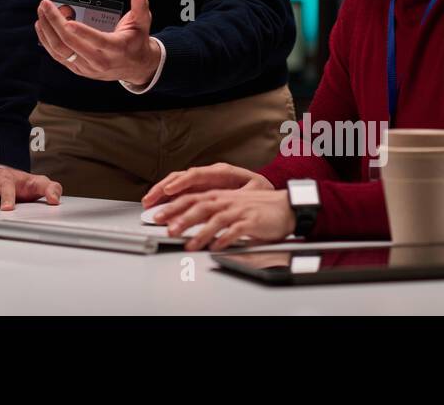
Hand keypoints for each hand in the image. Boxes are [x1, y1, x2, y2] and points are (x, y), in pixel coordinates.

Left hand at [35, 0, 158, 84]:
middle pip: (72, 44)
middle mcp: (100, 61)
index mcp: (116, 48)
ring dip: (48, 32)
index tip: (68, 21)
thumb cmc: (137, 40)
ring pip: (61, 52)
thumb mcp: (142, 23)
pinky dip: (47, 42)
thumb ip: (140, 6)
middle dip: (55, 23)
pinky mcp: (78, 69)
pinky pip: (59, 57)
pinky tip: (42, 27)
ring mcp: (87, 68)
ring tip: (41, 13)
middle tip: (46, 5)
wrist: (136, 67)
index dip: (82, 32)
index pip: (97, 41)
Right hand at [141, 163, 267, 208]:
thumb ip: (243, 194)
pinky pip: (180, 193)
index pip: (196, 174)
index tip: (169, 190)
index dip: (181, 182)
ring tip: (148, 203)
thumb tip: (233, 200)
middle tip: (150, 200)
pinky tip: (158, 206)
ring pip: (176, 184)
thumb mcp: (255, 190)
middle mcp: (208, 175)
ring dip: (161, 193)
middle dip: (162, 188)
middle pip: (180, 178)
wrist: (263, 191)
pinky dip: (167, 199)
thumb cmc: (259, 190)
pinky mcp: (200, 191)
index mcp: (221, 172)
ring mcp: (202, 183)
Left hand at [149, 187, 295, 250]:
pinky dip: (225, 239)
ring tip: (189, 244)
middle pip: (199, 206)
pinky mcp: (251, 221)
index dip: (173, 206)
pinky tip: (216, 248)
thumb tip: (189, 224)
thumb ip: (212, 213)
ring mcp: (239, 210)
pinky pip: (235, 230)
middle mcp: (226, 200)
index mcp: (219, 196)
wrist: (285, 207)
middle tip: (167, 229)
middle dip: (181, 218)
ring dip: (200, 232)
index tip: (158, 216)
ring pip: (215, 219)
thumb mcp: (231, 206)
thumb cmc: (257, 209)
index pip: (190, 198)